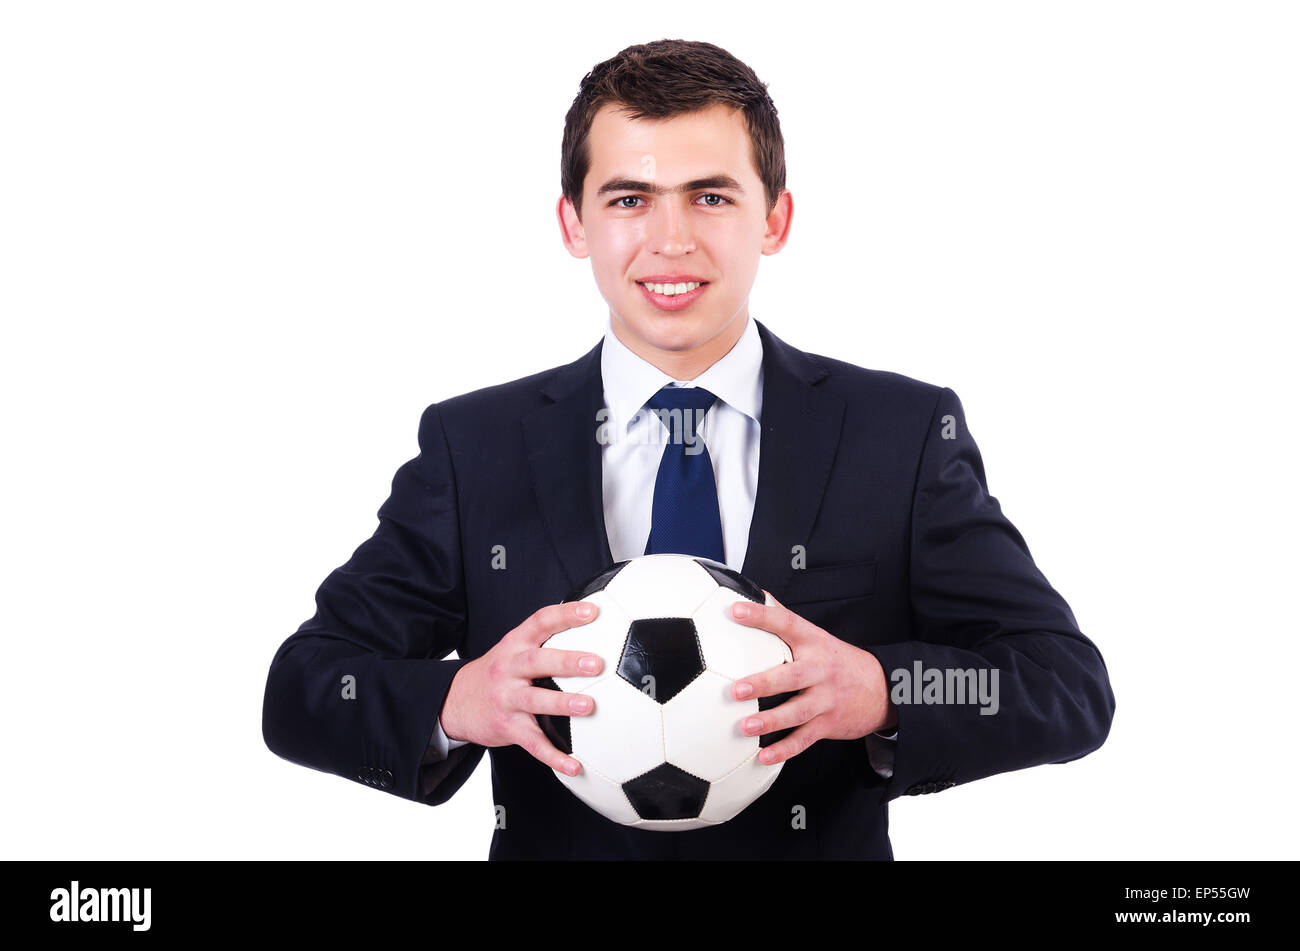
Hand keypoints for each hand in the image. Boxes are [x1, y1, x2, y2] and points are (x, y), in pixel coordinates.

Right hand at [440, 600, 604, 775]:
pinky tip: (574, 765)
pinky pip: (532, 743)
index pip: (541, 622)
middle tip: (595, 664)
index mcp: (515, 644)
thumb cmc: (498, 673)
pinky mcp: (507, 727)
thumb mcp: (513, 648)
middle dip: (567, 662)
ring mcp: (507, 698)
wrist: (454, 702)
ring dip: (562, 703)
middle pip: (538, 661)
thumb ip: (545, 637)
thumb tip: (591, 620)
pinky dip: (554, 756)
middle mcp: (509, 668)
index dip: (566, 614)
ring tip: (588, 706)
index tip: (592, 611)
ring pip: (535, 701)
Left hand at [729, 591, 896, 764]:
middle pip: (791, 676)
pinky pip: (804, 739)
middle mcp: (820, 670)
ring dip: (770, 721)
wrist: (884, 689)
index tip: (734, 610)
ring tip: (746, 727)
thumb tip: (754, 594)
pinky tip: (763, 757)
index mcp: (814, 643)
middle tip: (736, 689)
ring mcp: (825, 699)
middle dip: (764, 683)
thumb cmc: (837, 660)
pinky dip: (785, 750)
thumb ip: (785, 619)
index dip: (760, 616)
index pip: (786, 623)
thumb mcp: (816, 636)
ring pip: (796, 712)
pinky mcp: (828, 724)